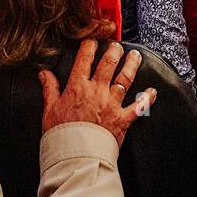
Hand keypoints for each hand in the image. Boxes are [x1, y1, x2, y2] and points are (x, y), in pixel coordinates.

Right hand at [40, 40, 155, 148]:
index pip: (85, 58)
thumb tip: (44, 73)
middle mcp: (97, 91)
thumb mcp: (49, 111)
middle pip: (109, 63)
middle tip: (117, 44)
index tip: (93, 38)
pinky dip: (147, 98)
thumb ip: (49, 89)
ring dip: (131, 65)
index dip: (90, 44)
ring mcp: (112, 104)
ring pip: (125, 78)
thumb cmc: (60, 136)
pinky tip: (152, 91)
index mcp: (77, 87)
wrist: (74, 158)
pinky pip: (139, 106)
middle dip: (114, 50)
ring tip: (135, 56)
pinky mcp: (122, 120)